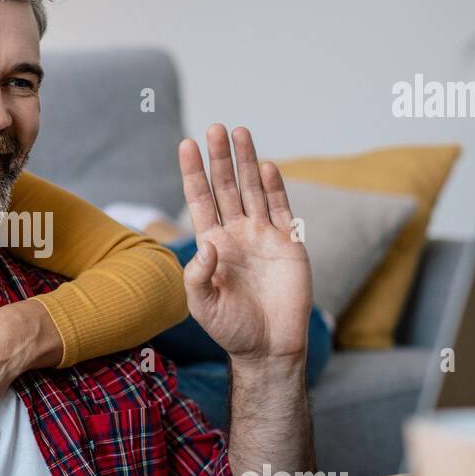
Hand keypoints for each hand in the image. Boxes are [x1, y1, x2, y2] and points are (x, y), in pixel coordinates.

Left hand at [179, 125, 311, 366]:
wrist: (269, 347)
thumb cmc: (232, 329)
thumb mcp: (203, 305)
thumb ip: (198, 276)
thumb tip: (206, 243)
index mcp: (212, 244)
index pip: (199, 199)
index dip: (193, 173)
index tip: (186, 145)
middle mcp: (236, 234)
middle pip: (226, 187)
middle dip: (220, 158)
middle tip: (214, 128)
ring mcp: (263, 236)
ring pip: (252, 190)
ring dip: (246, 161)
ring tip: (238, 131)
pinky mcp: (288, 244)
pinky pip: (281, 209)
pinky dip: (274, 188)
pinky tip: (267, 166)